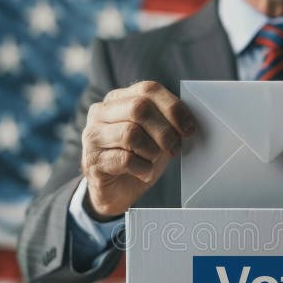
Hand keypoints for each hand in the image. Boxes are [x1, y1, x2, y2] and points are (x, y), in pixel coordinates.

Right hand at [81, 81, 196, 219]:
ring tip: (153, 162)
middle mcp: (100, 112)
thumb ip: (168, 123)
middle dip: (165, 131)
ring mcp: (93, 136)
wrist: (117, 192)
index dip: (173, 107)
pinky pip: (125, 160)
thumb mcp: (157, 137)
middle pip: (139, 108)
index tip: (189, 129)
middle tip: (174, 149)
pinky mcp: (92, 161)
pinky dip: (143, 169)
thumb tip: (190, 122)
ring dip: (152, 152)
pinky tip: (144, 173)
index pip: (148, 89)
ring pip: (131, 134)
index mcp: (118, 99)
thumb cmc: (139, 159)